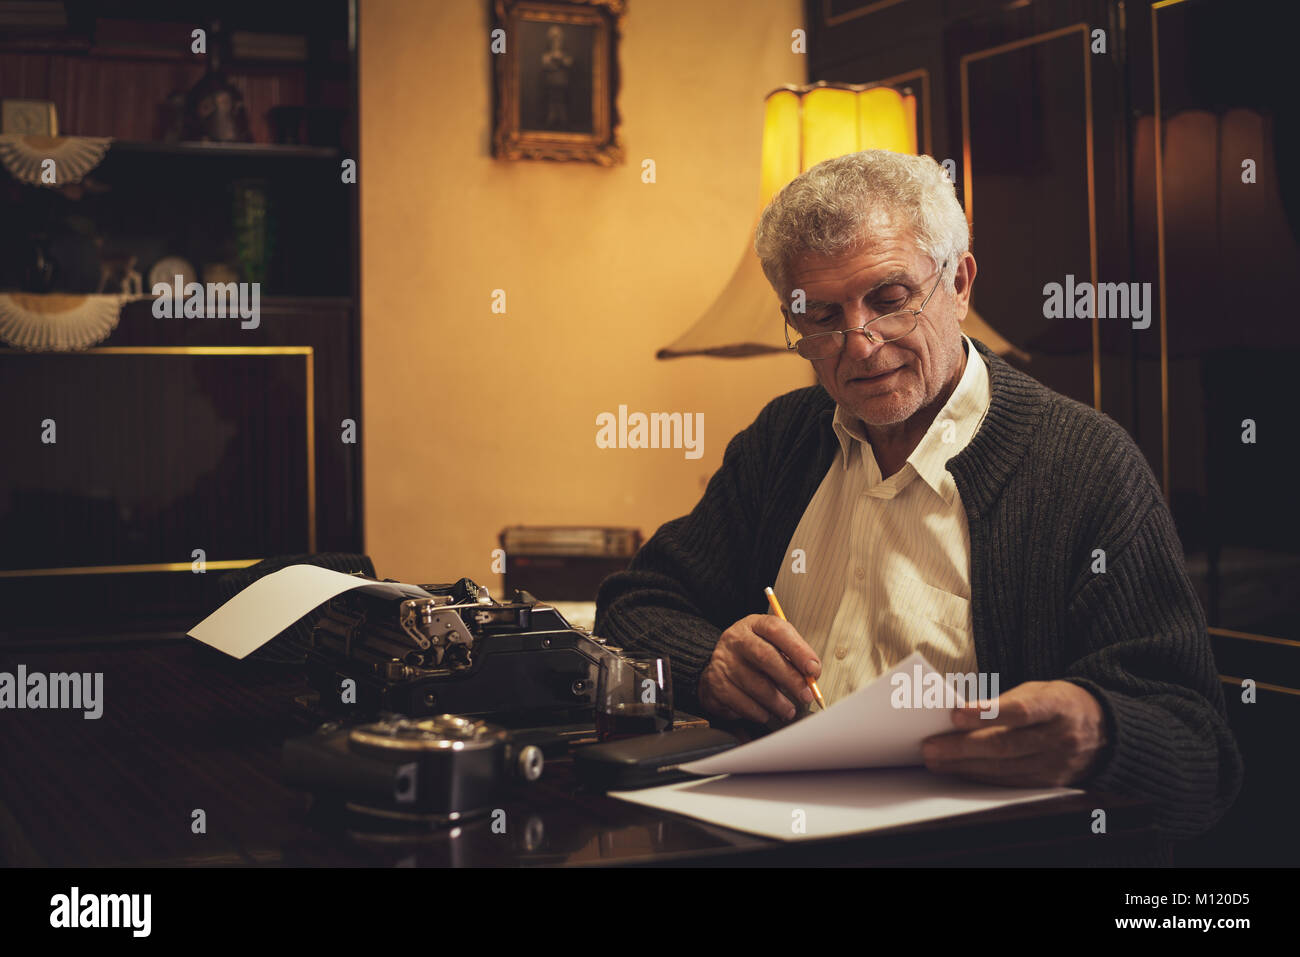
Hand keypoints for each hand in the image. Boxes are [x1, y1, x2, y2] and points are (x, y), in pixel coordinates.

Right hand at [698, 614, 819, 723]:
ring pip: (754, 684)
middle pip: (765, 657)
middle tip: (805, 695)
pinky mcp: (715, 683)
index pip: (777, 631)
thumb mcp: (772, 645)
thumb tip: (811, 677)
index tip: (813, 669)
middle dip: (790, 679)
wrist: (719, 665)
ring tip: (788, 710)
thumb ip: (793, 657)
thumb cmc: (753, 656)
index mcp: (754, 625)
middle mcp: (736, 639)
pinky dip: (758, 711)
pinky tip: (766, 713)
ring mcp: (723, 661)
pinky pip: (740, 701)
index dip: (798, 650)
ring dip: (776, 702)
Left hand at [920, 680, 1108, 786]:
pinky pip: (1009, 781)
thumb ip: (1004, 702)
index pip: (1020, 711)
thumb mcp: (1039, 691)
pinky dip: (981, 776)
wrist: (1105, 730)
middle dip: (962, 747)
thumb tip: (959, 717)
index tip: (954, 714)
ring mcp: (1056, 763)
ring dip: (964, 765)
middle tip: (930, 747)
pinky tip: (958, 770)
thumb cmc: (1059, 703)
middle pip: (1005, 745)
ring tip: (935, 760)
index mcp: (1059, 706)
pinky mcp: (1050, 781)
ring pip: (1004, 768)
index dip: (986, 713)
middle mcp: (1060, 738)